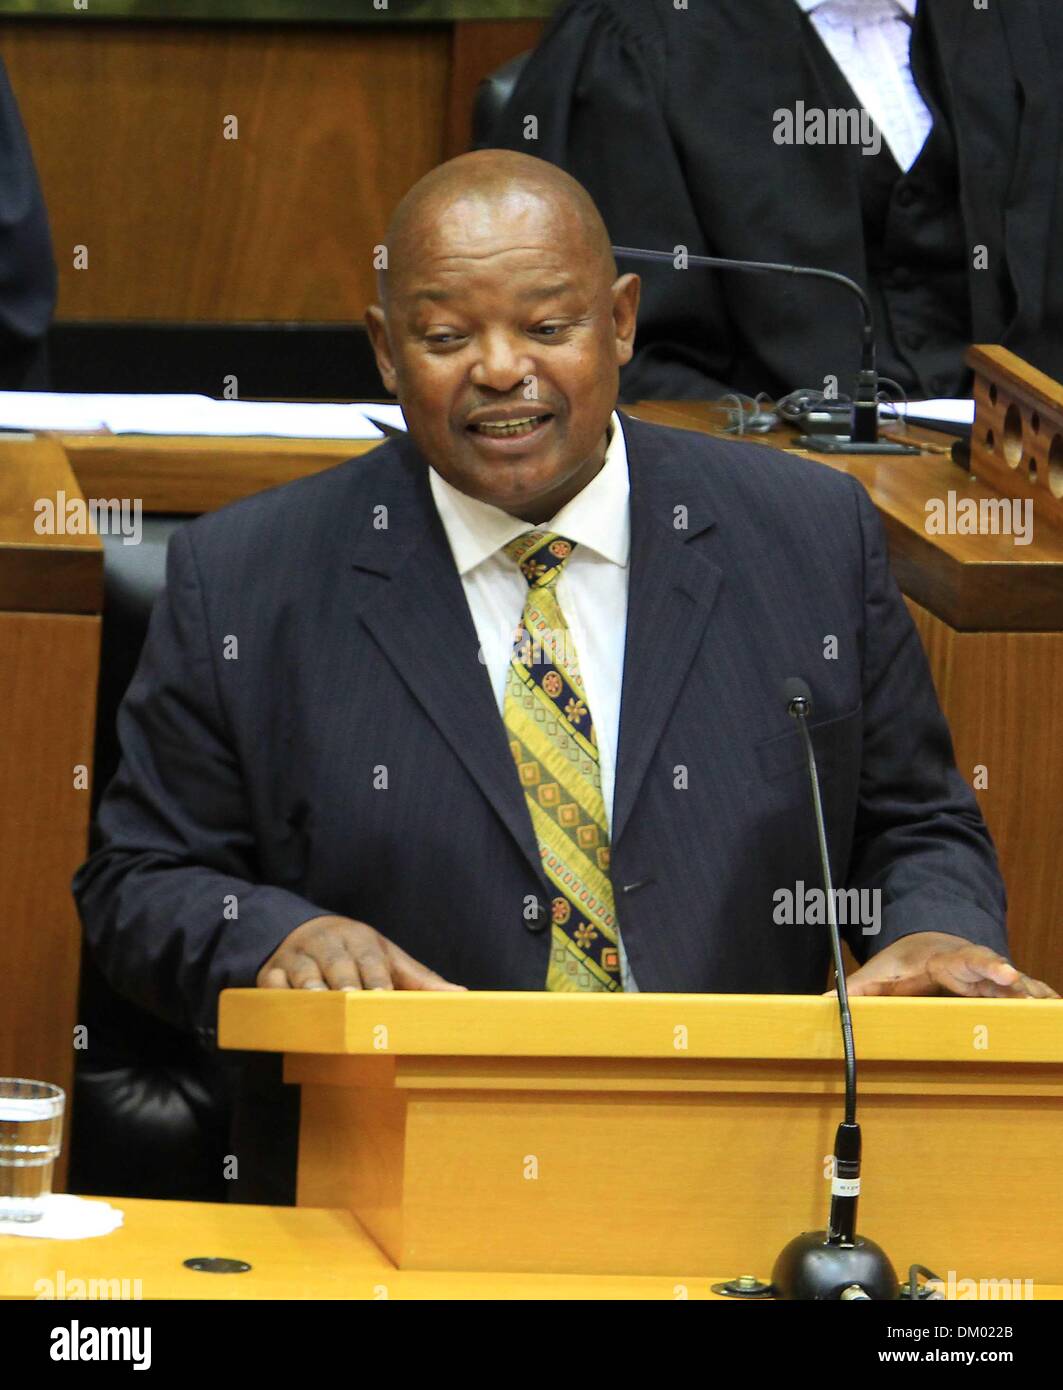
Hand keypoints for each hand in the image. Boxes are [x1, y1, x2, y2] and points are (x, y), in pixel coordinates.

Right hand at [256, 915, 466, 991]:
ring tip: (321, 1006)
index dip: (377, 979)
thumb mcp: (388, 959)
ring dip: (311, 990)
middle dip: (345, 984)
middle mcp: (328, 944)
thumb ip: (420, 980)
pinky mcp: (270, 972)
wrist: (304, 931)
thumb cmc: (357, 954)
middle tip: (353, 1004)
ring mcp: (297, 957)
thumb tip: (461, 996)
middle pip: (338, 965)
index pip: (371, 960)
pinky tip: (286, 1012)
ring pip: (304, 973)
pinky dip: (277, 997)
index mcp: (360, 940)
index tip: (384, 998)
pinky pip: (270, 984)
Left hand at [828, 931, 1058, 998]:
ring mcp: (990, 977)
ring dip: (1034, 997)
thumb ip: (855, 990)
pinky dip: (1040, 1003)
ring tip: (1053, 1010)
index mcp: (946, 959)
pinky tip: (1054, 1014)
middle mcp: (974, 965)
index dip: (988, 966)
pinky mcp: (1000, 991)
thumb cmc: (903, 962)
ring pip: (1018, 986)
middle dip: (1017, 984)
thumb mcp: (877, 974)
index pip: (969, 960)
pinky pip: (1024, 996)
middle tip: (1033, 996)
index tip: (1006, 973)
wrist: (925, 946)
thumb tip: (822, 1004)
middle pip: (1000, 973)